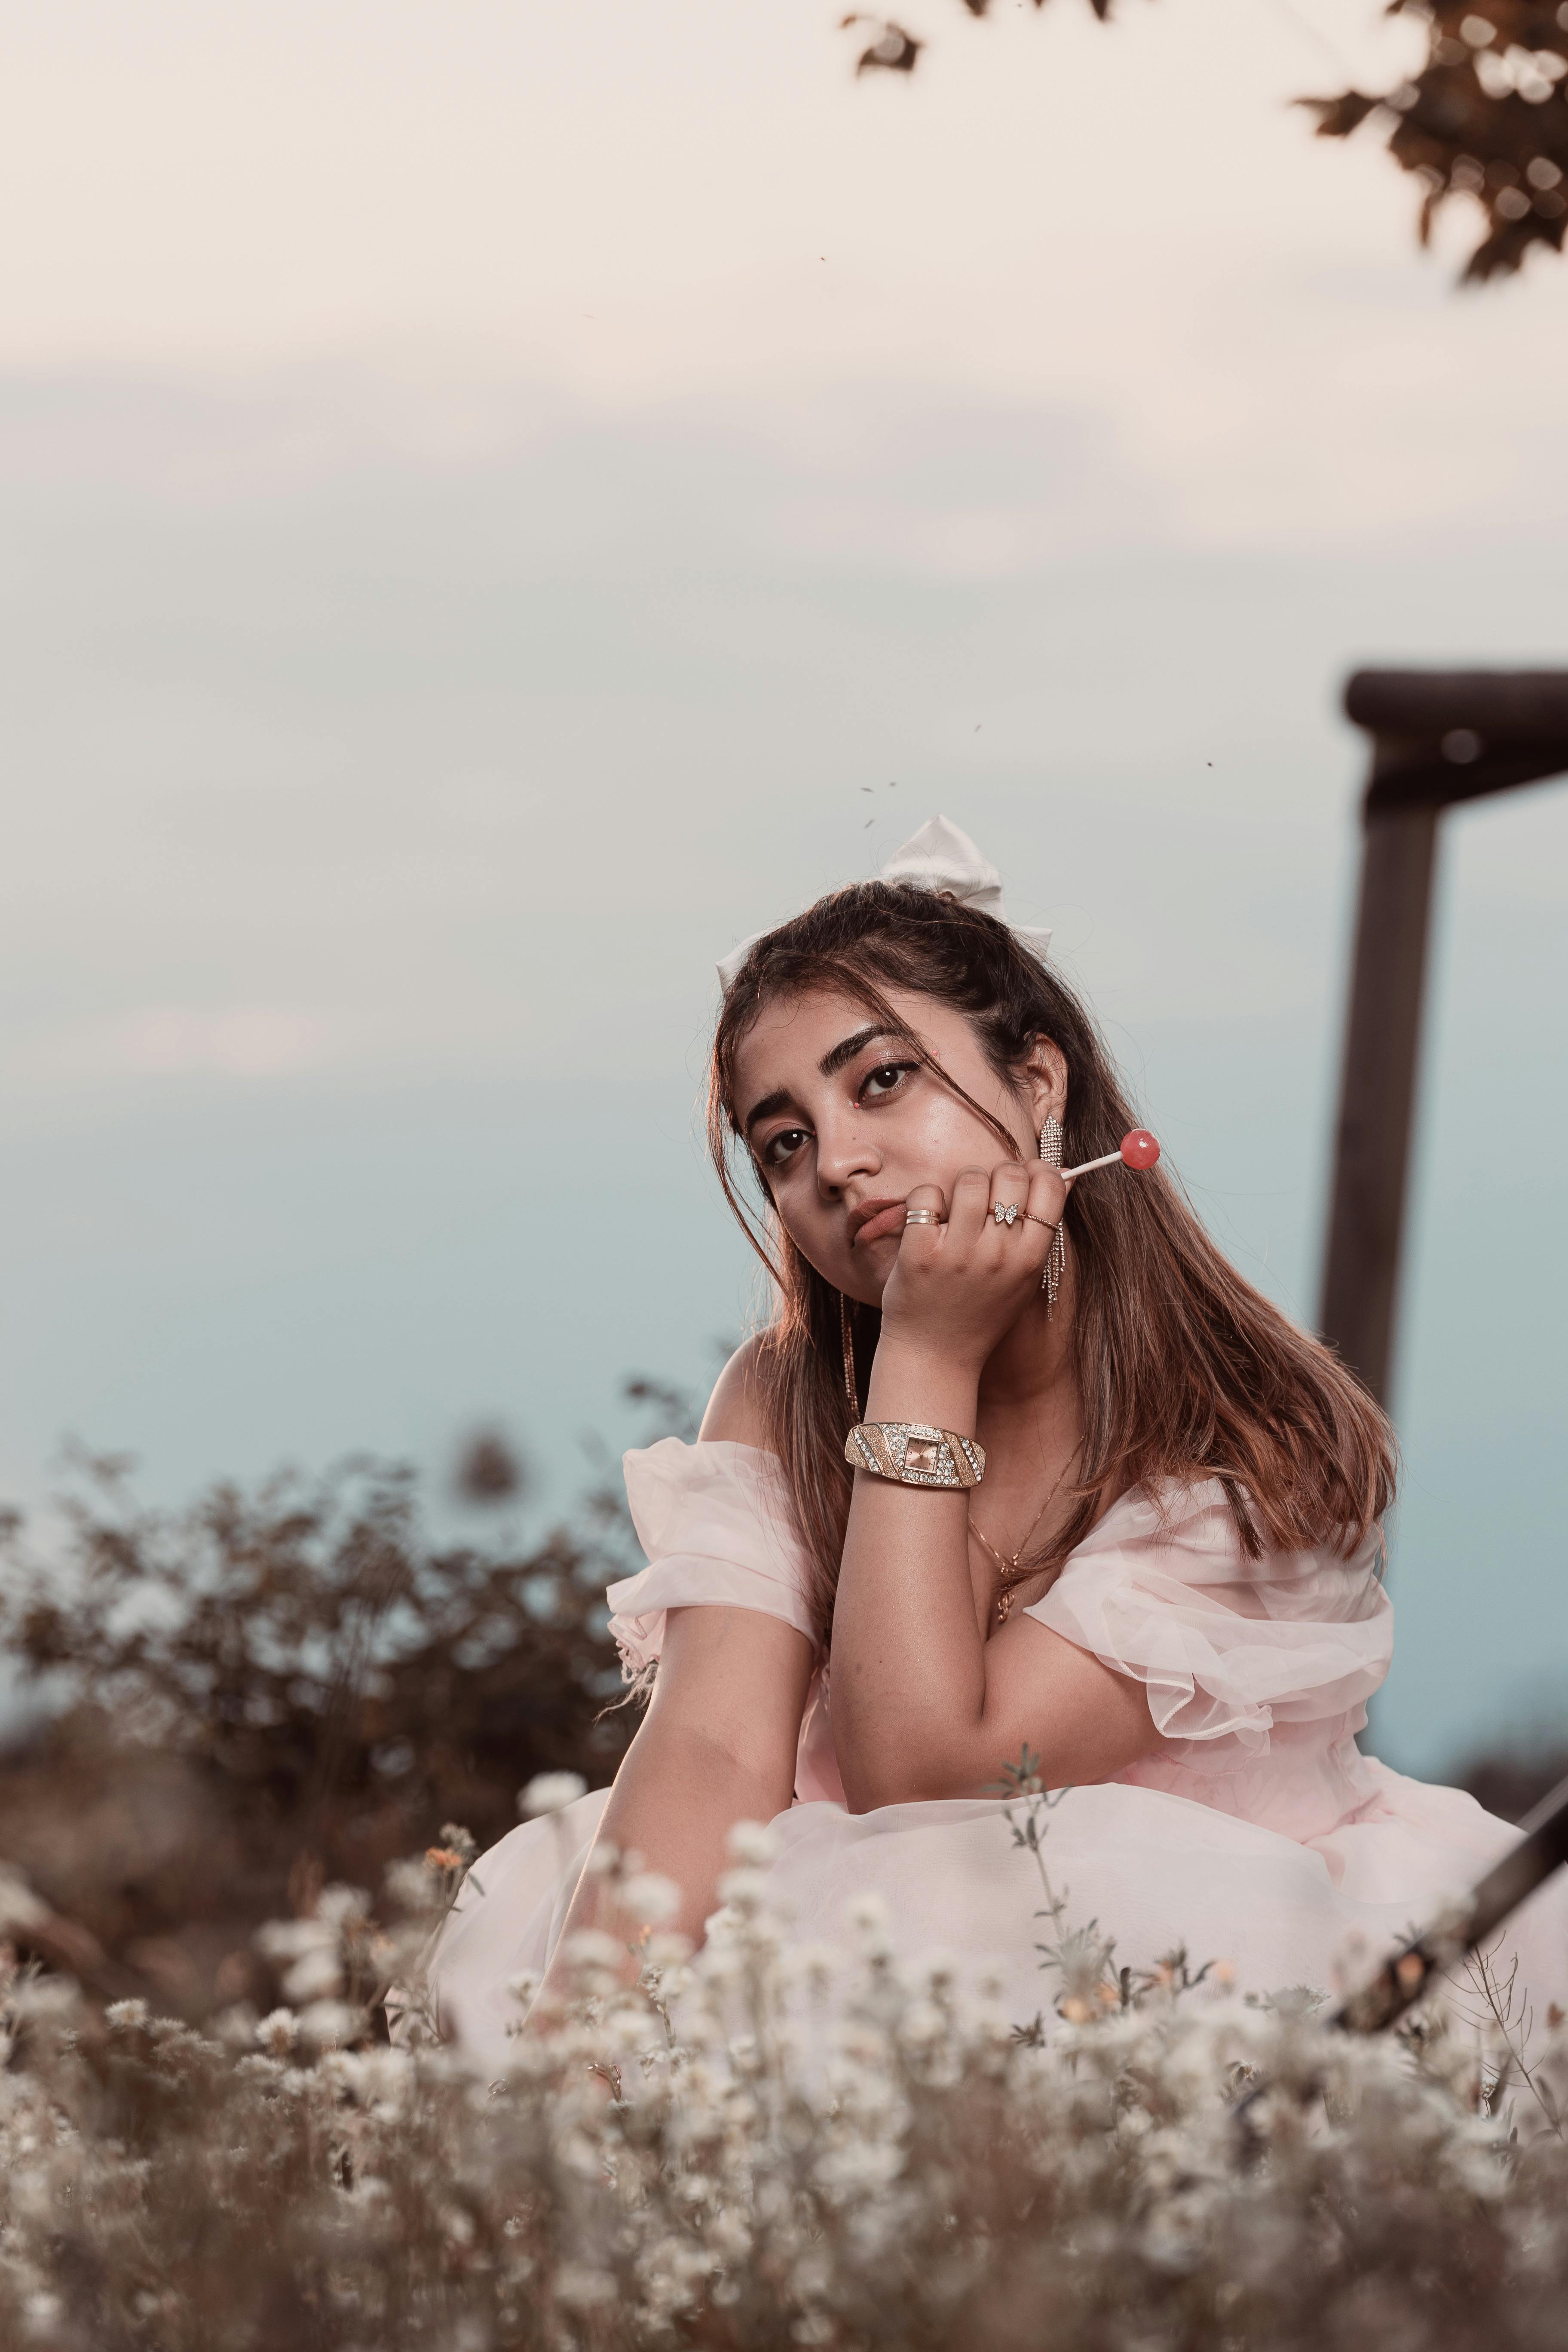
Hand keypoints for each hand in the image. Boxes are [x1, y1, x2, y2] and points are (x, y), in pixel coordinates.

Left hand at [876, 1160, 1067, 1372]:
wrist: (934, 1356)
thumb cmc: (981, 1312)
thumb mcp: (1024, 1278)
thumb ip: (1041, 1232)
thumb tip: (1067, 1173)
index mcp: (1030, 1258)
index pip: (1051, 1186)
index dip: (1039, 1170)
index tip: (1025, 1177)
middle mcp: (999, 1254)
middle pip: (1010, 1175)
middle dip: (997, 1176)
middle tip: (985, 1197)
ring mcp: (959, 1253)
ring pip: (969, 1179)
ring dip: (961, 1186)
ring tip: (956, 1210)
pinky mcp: (920, 1252)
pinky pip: (926, 1195)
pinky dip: (925, 1200)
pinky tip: (926, 1221)